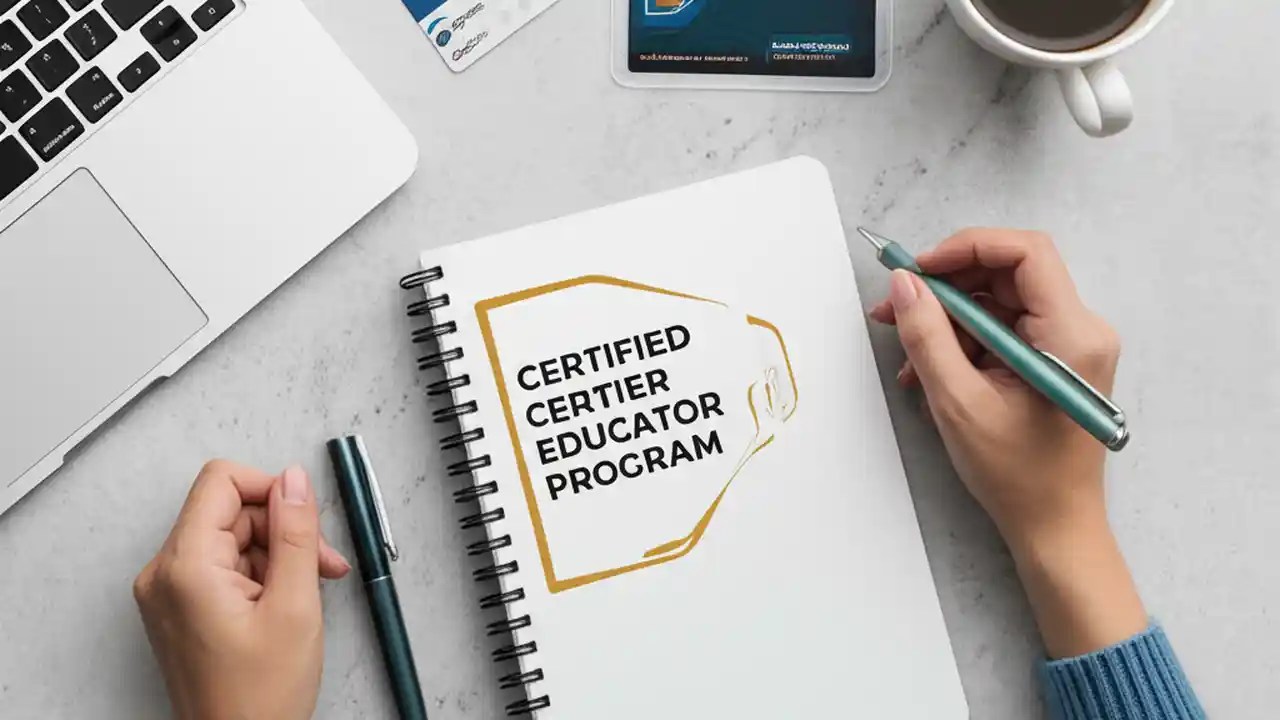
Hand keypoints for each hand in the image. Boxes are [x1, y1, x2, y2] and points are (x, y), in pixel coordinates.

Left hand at [133, 461, 350, 719]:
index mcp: (185, 567)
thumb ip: (296, 533)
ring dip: (276, 553)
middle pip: (229, 510)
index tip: (304, 518)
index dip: (271, 489)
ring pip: (230, 537)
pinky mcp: (180, 607)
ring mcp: (168, 592)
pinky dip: (260, 573)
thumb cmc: (260, 699)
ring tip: (308, 592)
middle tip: (322, 564)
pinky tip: (285, 602)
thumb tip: (295, 481)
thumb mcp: (295, 605)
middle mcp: (164, 574)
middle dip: (282, 529)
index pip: (221, 481)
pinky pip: (222, 565)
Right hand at [869, 228, 1145, 657]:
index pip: (1025, 253)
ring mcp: (1069, 346)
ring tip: (905, 350)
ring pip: (1000, 302)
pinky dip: (963, 342)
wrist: (1055, 529)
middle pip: (1009, 273)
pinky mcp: (1054, 361)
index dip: (966, 248)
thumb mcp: (958, 402)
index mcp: (1072, 335)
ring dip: (949, 318)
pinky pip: (1003, 330)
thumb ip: (928, 336)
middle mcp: (1081, 330)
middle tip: (895, 304)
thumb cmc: (1017, 476)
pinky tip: (928, 370)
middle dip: (947, 285)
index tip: (917, 269)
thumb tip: (903, 283)